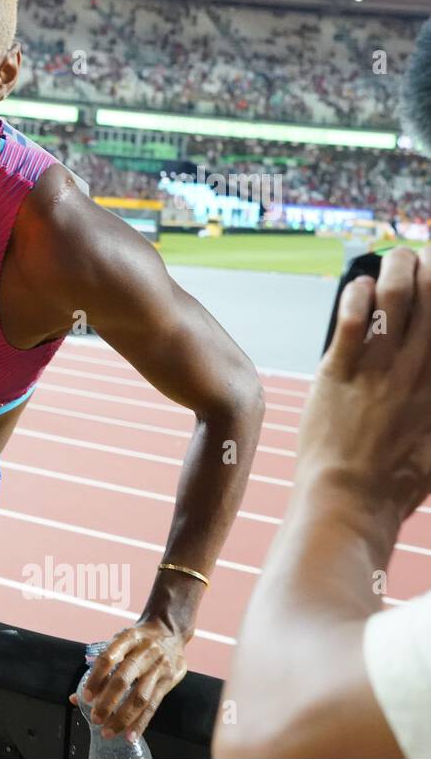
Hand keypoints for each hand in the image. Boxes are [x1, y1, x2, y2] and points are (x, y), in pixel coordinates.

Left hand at [69, 619, 188, 742]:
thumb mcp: (119, 642)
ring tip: (108, 731)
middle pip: (124, 679)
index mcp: (127, 638)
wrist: (170, 630)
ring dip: (123, 717)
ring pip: (140, 696)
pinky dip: (141, 722)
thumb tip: (75, 697)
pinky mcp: (169, 680)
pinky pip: (154, 705)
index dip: (95, 678)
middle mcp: (144, 652)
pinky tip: (130, 734)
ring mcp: (158, 666)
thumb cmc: (137, 640)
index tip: (85, 697)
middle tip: (95, 719)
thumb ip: (99, 667)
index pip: (108, 658)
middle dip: (108, 702)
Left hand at [298, 246, 430, 520]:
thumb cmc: (396, 481)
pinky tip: (358, 286)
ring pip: (395, 301)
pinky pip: (351, 322)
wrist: (351, 499)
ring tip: (394, 261)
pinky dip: (357, 296)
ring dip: (397, 271)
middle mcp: (417, 370)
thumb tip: (426, 376)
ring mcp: (377, 370)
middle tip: (425, 259)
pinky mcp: (337, 373)